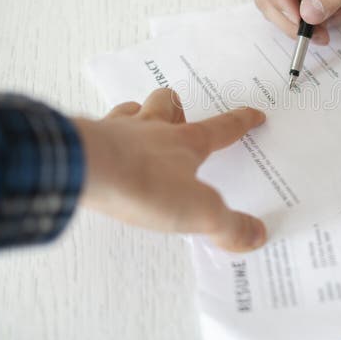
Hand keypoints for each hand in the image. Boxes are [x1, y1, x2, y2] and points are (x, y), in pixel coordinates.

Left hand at [74, 88, 267, 252]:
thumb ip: (230, 225)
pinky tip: (102, 144)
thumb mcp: (199, 212)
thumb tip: (255, 234)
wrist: (84, 169)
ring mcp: (118, 131)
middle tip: (181, 115)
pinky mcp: (88, 140)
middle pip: (169, 104)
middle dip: (178, 107)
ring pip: (132, 109)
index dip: (241, 121)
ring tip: (140, 123)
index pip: (223, 127)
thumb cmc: (143, 183)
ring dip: (139, 114)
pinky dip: (103, 132)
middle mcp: (153, 128)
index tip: (253, 115)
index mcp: (186, 142)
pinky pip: (97, 127)